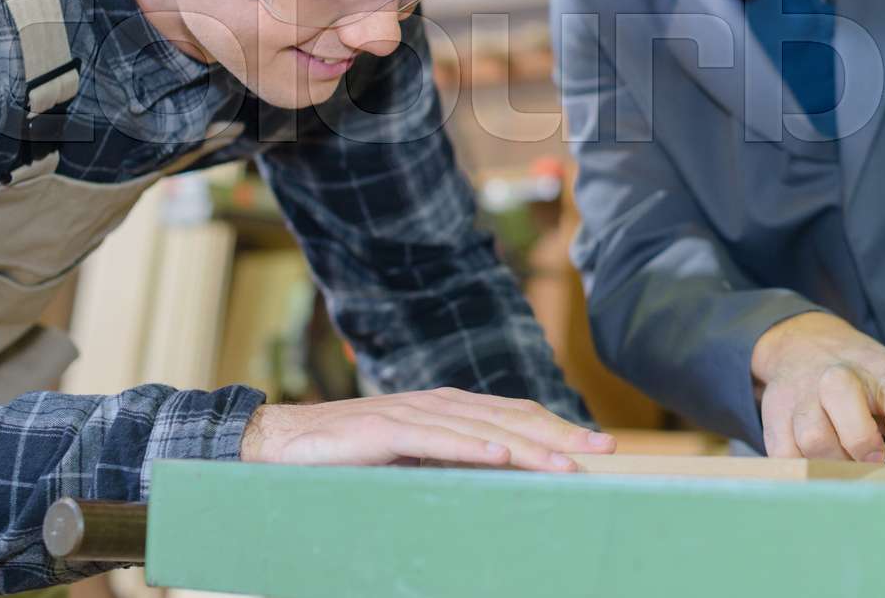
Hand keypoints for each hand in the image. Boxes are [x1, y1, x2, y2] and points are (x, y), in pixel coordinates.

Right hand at [239, 387, 615, 470]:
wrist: (281, 444)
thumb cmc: (347, 458)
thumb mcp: (411, 463)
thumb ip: (451, 465)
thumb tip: (502, 482)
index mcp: (447, 409)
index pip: (513, 416)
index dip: (556, 427)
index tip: (595, 445)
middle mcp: (436, 404)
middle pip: (509, 418)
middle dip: (559, 433)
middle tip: (603, 448)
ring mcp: (410, 413)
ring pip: (481, 430)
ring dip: (527, 448)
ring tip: (566, 464)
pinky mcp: (382, 430)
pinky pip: (433, 440)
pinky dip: (469, 449)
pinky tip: (499, 459)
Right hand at [750, 312, 884, 465]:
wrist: (805, 346)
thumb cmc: (865, 375)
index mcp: (879, 371)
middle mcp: (837, 378)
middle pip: (840, 398)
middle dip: (858, 435)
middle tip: (874, 459)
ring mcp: (802, 396)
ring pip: (810, 432)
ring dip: (832, 458)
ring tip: (847, 464)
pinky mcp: (776, 416)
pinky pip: (783, 450)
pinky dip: (801, 466)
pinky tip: (817, 467)